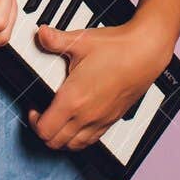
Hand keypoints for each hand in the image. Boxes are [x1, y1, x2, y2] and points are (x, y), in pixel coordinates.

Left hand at [25, 19, 173, 150]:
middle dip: (44, 131)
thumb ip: (55, 40)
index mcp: (73, 99)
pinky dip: (79, 138)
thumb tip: (40, 34)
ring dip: (61, 138)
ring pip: (73, 146)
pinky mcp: (112, 120)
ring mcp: (100, 120)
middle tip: (42, 114)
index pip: (44, 129)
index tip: (34, 108)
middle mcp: (86, 115)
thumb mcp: (80, 40)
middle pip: (55, 143)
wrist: (145, 51)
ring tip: (58, 121)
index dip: (34, 121)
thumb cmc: (117, 48)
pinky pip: (91, 141)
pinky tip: (77, 122)